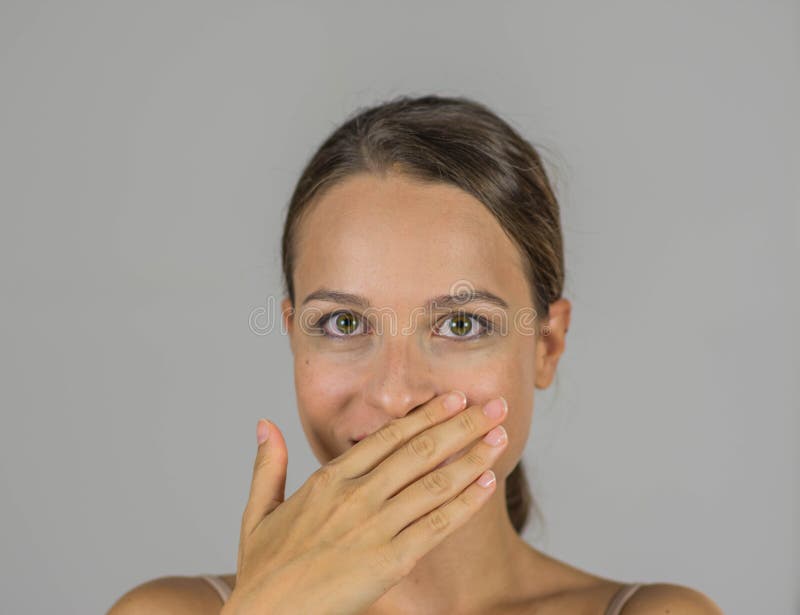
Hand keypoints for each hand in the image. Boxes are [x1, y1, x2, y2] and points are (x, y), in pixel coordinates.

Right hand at [222, 391, 509, 614]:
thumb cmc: (263, 570)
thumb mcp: (259, 511)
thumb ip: (269, 464)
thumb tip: (265, 423)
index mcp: (329, 479)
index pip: (389, 436)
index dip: (428, 414)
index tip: (455, 398)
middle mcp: (357, 495)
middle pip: (421, 450)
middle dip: (464, 424)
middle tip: (496, 404)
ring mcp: (375, 527)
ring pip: (436, 482)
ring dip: (474, 456)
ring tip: (502, 436)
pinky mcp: (390, 561)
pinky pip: (437, 525)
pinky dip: (466, 502)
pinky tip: (489, 484)